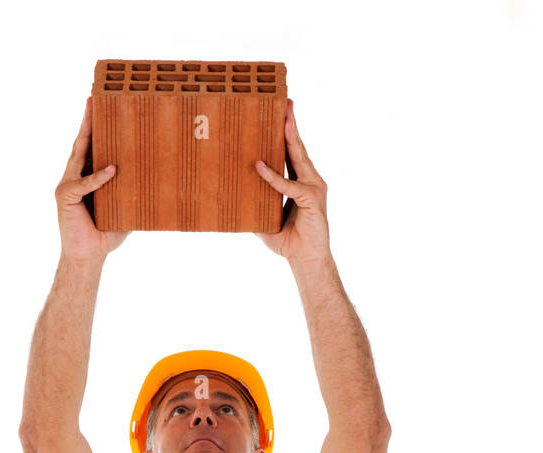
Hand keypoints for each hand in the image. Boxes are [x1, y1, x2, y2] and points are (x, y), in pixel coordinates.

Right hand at [55, 96, 128, 264]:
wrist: (88, 257)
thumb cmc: (104, 236)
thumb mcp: (124, 211)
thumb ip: (133, 194)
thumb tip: (160, 183)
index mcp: (86, 177)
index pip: (92, 148)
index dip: (96, 127)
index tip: (102, 106)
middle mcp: (74, 176)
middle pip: (82, 144)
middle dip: (88, 120)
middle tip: (94, 98)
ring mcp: (67, 184)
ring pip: (78, 154)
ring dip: (86, 133)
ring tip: (93, 114)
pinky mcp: (65, 196)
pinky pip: (85, 184)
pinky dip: (98, 178)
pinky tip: (112, 170)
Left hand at [254, 99, 330, 265]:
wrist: (304, 260)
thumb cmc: (288, 242)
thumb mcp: (264, 220)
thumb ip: (254, 205)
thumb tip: (229, 196)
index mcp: (299, 182)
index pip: (292, 153)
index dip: (286, 133)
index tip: (280, 113)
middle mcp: (310, 180)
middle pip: (298, 147)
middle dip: (291, 124)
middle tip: (285, 102)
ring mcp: (313, 188)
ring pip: (299, 157)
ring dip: (291, 136)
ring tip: (284, 118)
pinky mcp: (311, 199)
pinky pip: (289, 185)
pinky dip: (273, 177)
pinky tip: (259, 167)